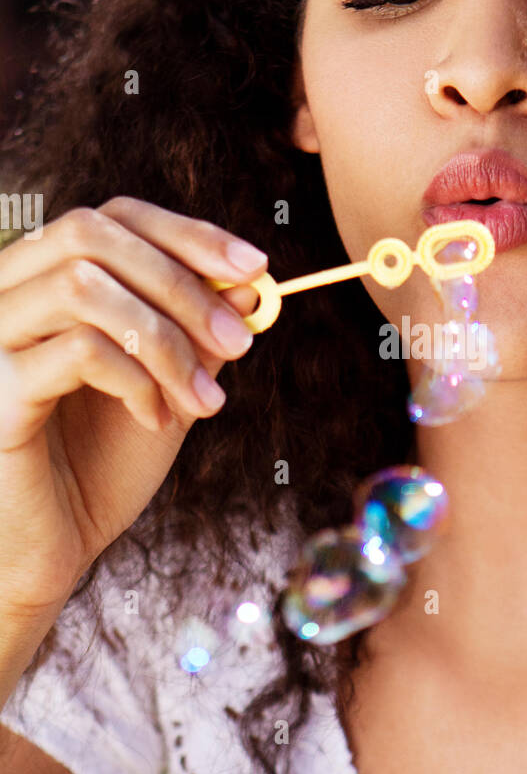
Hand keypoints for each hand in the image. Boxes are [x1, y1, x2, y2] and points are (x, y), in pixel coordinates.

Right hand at [0, 196, 267, 631]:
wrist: (45, 555)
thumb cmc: (96, 470)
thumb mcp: (166, 390)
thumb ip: (197, 336)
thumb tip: (250, 285)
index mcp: (39, 285)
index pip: (110, 218)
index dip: (186, 233)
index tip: (254, 267)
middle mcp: (1, 296)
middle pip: (92, 232)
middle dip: (184, 283)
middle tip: (239, 343)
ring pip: (84, 284)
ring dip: (167, 339)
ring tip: (205, 401)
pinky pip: (78, 349)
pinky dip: (137, 379)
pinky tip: (155, 421)